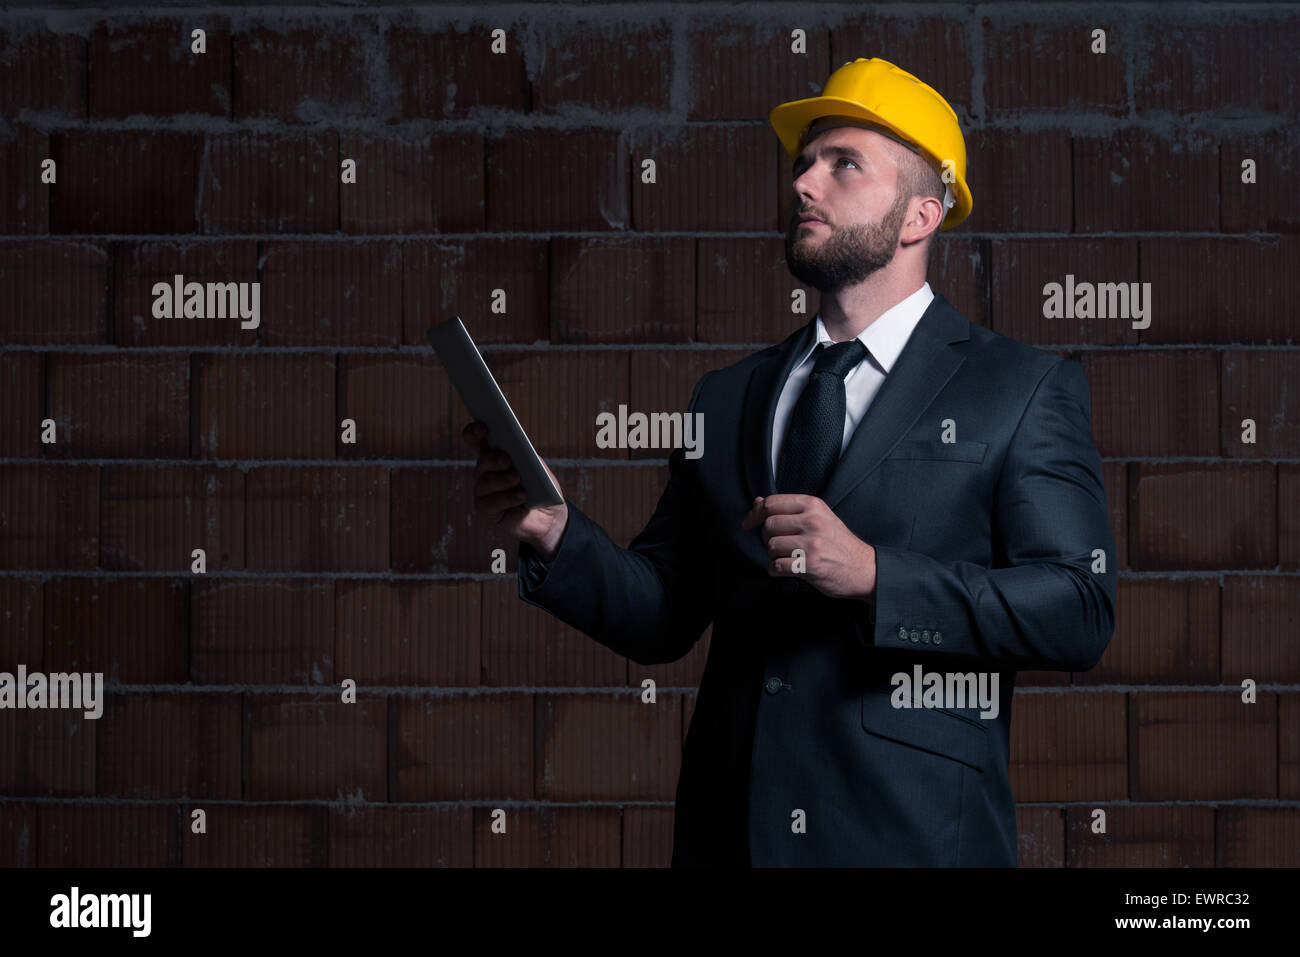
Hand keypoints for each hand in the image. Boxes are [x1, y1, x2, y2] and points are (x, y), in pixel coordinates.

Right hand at [462, 419, 568, 559]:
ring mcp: (484, 493)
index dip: (474, 432)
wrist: (550, 515)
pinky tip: (521, 497)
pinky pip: (491, 504)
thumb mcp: (539, 468)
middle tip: (507, 459)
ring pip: (485, 483)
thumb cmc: (542, 487)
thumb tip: (518, 451)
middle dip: (493, 459)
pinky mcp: (488, 512)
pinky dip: (508, 499)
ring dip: (502, 480)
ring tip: (517, 479)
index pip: (476, 441)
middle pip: (482, 461)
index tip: (482, 427)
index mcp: (493, 456)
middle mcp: (484, 473)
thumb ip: (527, 458)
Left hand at [741, 494, 875, 599]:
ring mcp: (811, 544)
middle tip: (779, 544)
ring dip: (773, 555)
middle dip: (767, 537)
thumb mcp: (819, 517)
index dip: (754, 513)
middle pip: (768, 525)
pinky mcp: (809, 565)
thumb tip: (757, 502)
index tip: (748, 523)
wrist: (864, 568)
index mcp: (813, 505)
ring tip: (788, 557)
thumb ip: (789, 510)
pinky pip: (776, 566)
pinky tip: (786, 569)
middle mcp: (812, 522)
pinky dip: (775, 570)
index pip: (771, 502)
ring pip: (770, 546)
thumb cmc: (839, 543)